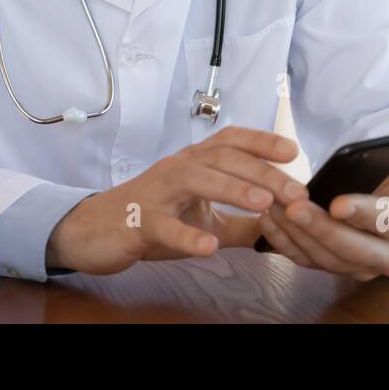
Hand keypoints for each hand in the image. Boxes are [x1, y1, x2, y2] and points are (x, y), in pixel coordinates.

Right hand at [46, 127, 308, 274]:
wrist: (93, 231)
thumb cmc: (150, 218)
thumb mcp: (201, 219)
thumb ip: (240, 223)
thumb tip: (282, 228)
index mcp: (193, 163)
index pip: (230, 141)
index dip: (261, 142)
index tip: (294, 152)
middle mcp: (176, 169)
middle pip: (221, 158)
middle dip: (262, 172)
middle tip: (295, 192)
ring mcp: (155, 193)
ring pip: (195, 180)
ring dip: (232, 189)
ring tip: (264, 203)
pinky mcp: (136, 221)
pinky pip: (162, 226)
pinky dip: (186, 236)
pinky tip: (208, 248)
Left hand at [255, 146, 388, 280]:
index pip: (388, 223)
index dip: (362, 213)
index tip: (336, 203)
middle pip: (352, 249)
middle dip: (320, 229)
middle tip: (293, 208)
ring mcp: (361, 267)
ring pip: (325, 258)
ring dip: (296, 234)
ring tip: (274, 206)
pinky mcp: (336, 269)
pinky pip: (307, 260)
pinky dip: (284, 243)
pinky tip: (267, 220)